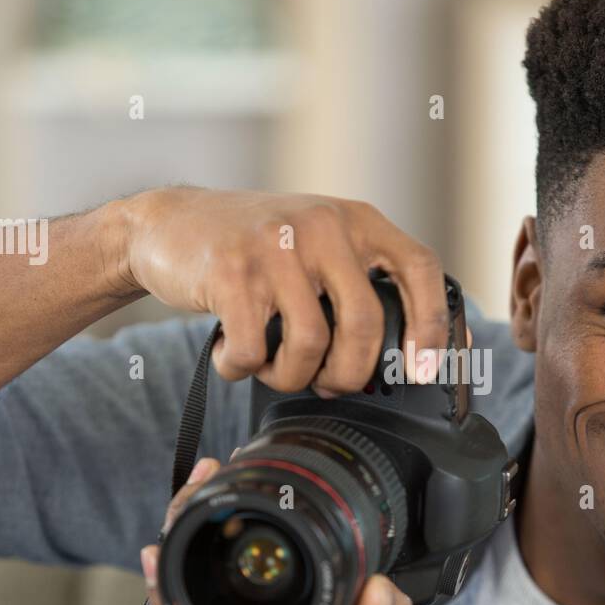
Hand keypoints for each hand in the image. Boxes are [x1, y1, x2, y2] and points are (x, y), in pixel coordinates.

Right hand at [103, 187, 450, 397]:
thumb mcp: (321, 244)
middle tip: (330, 384)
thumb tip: (422, 353)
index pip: (420, 268)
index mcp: (357, 219)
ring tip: (274, 368)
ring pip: (310, 344)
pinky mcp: (231, 272)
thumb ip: (365, 284)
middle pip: (364, 322)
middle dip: (350, 373)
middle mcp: (322, 226)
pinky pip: (253, 350)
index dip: (433, 325)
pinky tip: (235, 355)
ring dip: (291, 376)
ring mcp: (276, 247)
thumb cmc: (257, 247)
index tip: (424, 370)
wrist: (171, 221)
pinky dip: (243, 368)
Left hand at [139, 457, 417, 604]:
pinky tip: (206, 505)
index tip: (173, 531)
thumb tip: (374, 591)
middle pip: (177, 588)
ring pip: (180, 581)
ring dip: (186, 531)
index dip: (174, 575)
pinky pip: (192, 583)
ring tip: (205, 480)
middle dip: (182, 527)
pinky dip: (194, 544)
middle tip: (202, 478)